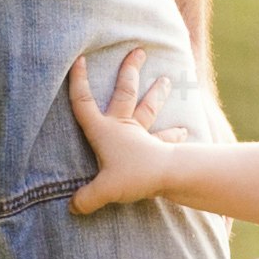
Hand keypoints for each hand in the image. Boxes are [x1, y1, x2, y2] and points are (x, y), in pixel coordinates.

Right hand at [63, 45, 196, 213]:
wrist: (168, 176)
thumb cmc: (133, 176)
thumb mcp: (102, 190)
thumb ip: (85, 199)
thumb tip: (73, 207)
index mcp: (104, 130)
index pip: (84, 103)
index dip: (78, 82)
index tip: (79, 59)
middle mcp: (123, 127)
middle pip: (124, 92)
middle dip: (130, 71)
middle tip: (138, 51)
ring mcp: (142, 135)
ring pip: (148, 108)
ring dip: (157, 93)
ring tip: (167, 80)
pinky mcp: (158, 147)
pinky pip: (166, 139)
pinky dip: (175, 135)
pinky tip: (185, 131)